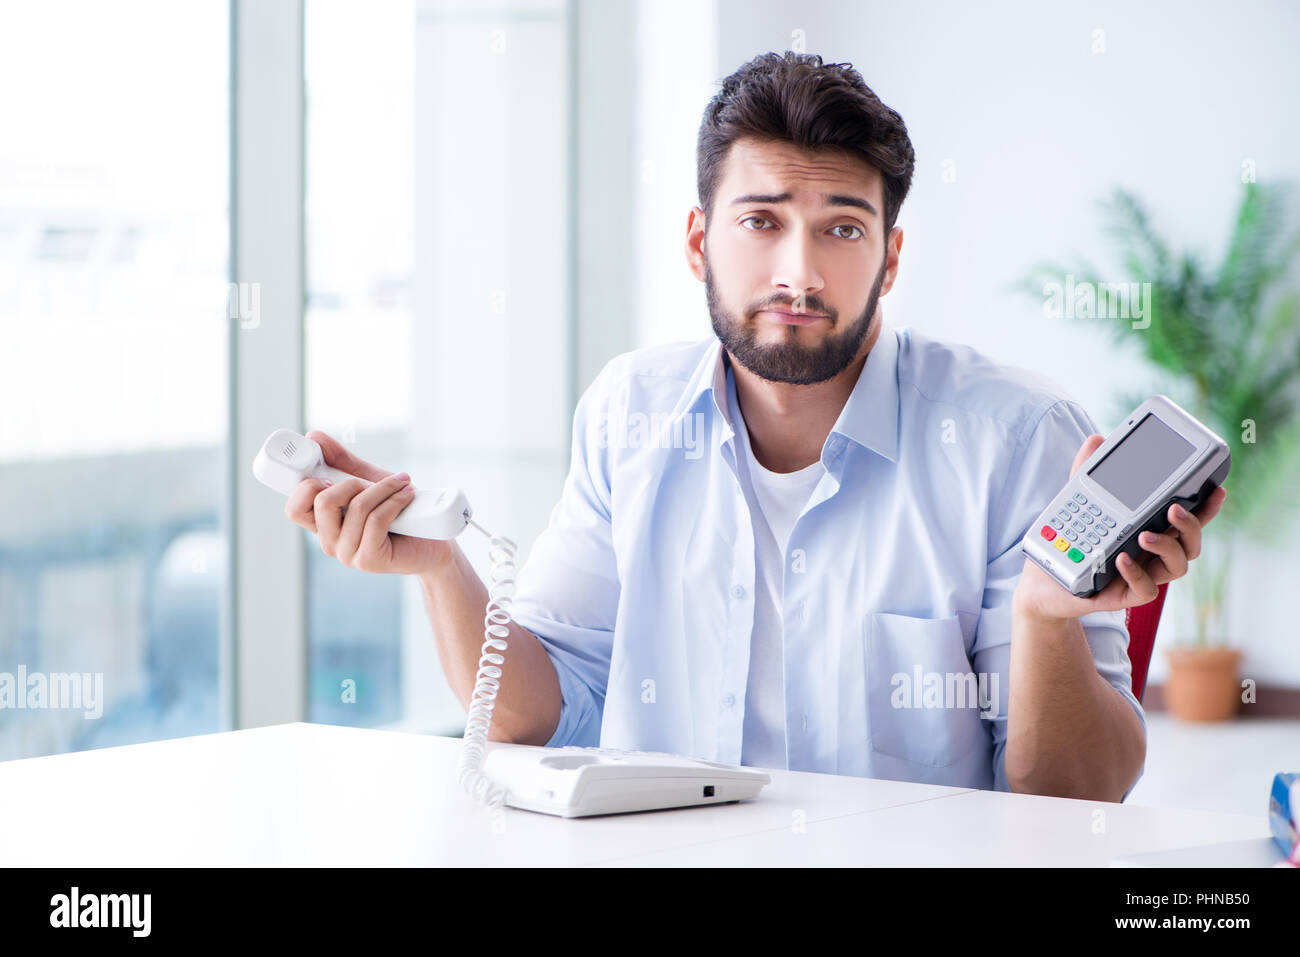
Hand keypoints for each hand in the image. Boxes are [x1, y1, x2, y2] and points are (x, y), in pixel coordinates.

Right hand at [283, 431, 454, 575]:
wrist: (434, 541)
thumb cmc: (400, 511)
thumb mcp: (369, 481)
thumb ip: (341, 462)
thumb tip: (313, 436)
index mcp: (324, 525)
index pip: (294, 509)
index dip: (303, 485)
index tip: (328, 471)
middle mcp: (330, 542)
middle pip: (321, 502)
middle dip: (351, 482)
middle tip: (371, 483)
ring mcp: (348, 554)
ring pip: (355, 508)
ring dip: (383, 489)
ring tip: (401, 485)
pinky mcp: (369, 560)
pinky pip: (376, 519)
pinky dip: (395, 501)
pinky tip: (407, 496)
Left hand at [1013, 433, 1228, 624]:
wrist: (1045, 582)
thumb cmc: (1072, 542)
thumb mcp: (1078, 502)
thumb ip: (1088, 472)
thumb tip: (1097, 439)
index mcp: (1150, 530)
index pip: (1186, 519)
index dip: (1206, 507)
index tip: (1216, 489)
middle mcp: (1152, 554)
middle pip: (1191, 543)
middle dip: (1191, 524)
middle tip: (1175, 508)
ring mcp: (1142, 575)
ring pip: (1178, 566)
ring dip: (1168, 548)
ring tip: (1144, 534)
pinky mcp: (1125, 595)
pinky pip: (1145, 589)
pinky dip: (1137, 573)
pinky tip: (1123, 558)